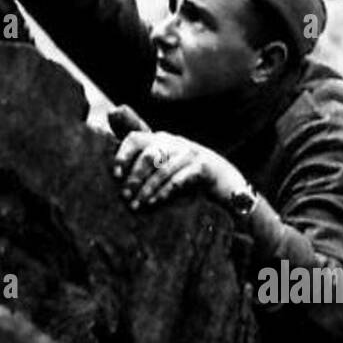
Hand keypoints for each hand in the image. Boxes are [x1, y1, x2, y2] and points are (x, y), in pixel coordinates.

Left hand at [112, 130, 245, 210]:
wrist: (227, 180)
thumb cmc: (190, 175)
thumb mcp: (166, 166)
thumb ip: (145, 165)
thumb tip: (121, 176)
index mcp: (163, 139)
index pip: (136, 138)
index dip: (123, 154)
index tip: (115, 174)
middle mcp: (175, 143)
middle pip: (149, 155)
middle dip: (135, 177)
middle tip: (125, 196)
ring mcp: (190, 154)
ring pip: (162, 170)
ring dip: (147, 189)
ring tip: (138, 205)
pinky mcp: (202, 168)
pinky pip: (178, 180)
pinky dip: (165, 192)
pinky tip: (155, 203)